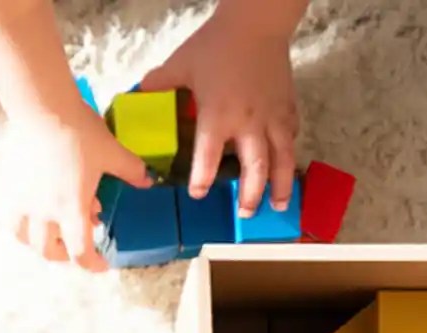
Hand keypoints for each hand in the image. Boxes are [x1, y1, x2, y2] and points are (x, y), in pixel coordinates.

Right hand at [4, 102, 151, 269]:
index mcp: (72, 209)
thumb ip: (131, 170)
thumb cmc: (78, 131)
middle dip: (66, 255)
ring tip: (52, 233)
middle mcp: (44, 213)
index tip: (102, 263)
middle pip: (50, 252)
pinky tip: (33, 212)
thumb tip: (147, 180)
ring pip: (26, 239)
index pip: (80, 253)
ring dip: (41, 243)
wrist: (43, 108)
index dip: (93, 265)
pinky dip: (23, 225)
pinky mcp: (10, 188)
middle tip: (78, 245)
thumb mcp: (112, 152)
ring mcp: (23, 202)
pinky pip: (12, 218)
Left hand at [139, 8, 299, 216]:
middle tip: (244, 214)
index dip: (202, 179)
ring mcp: (272, 117)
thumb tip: (135, 97)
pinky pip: (291, 137)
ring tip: (277, 205)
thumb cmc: (216, 44)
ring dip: (280, 185)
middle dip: (250, 196)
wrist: (256, 24)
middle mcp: (248, 123)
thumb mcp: (180, 65)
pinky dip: (288, 153)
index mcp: (218, 116)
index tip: (199, 193)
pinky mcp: (288, 107)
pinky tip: (286, 165)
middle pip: (254, 169)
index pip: (208, 158)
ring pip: (282, 159)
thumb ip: (158, 85)